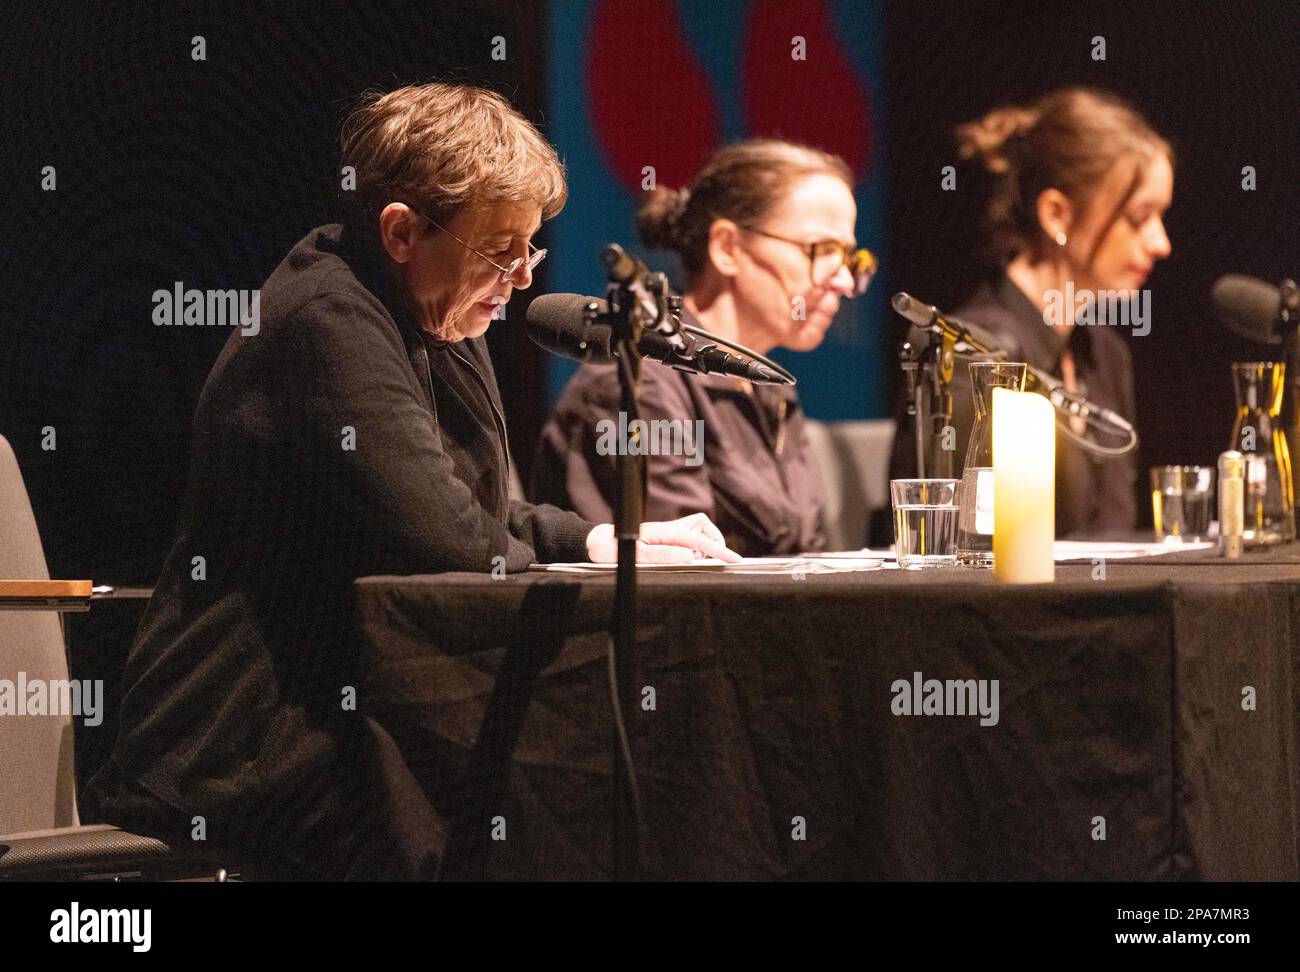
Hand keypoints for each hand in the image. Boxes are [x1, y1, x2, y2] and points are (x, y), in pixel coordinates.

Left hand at [585, 513, 741, 563]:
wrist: (597, 544)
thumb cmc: (613, 549)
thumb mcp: (636, 556)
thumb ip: (663, 555)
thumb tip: (689, 555)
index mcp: (664, 533)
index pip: (698, 539)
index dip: (718, 550)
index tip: (733, 560)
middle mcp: (668, 530)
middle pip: (703, 525)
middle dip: (713, 540)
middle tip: (708, 559)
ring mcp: (666, 534)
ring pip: (696, 531)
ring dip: (702, 544)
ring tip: (692, 561)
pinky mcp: (663, 539)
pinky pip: (686, 539)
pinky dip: (692, 548)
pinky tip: (683, 560)